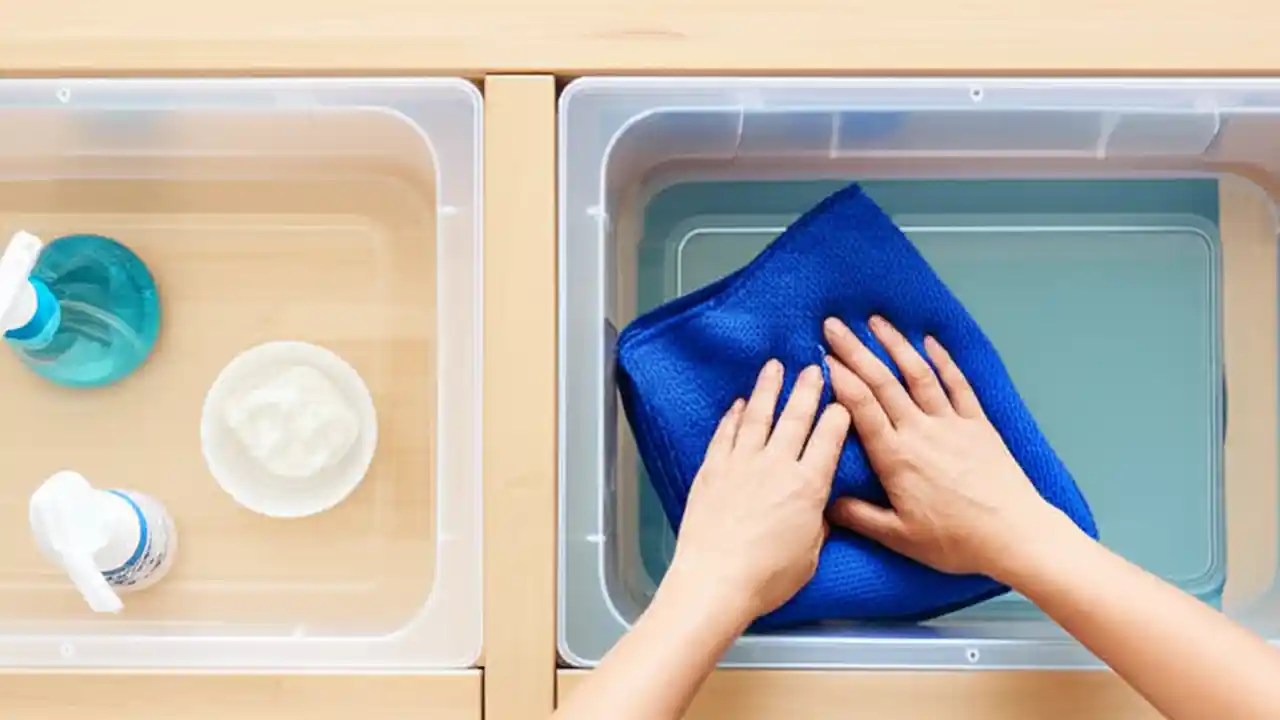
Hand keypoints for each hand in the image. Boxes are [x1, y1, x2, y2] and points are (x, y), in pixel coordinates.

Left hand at [665, 359, 850, 622]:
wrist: (716, 581)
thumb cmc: (767, 578)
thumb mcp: (809, 555)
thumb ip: (816, 524)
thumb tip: (817, 510)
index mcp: (808, 486)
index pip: (829, 439)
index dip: (838, 416)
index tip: (842, 400)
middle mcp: (777, 466)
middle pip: (796, 417)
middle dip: (807, 389)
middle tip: (814, 367)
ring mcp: (741, 464)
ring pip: (758, 416)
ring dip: (768, 389)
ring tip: (775, 366)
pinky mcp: (712, 470)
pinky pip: (725, 434)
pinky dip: (734, 416)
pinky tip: (740, 403)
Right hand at [821, 316, 1074, 580]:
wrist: (1015, 535)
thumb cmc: (955, 541)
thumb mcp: (899, 537)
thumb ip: (859, 516)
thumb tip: (826, 502)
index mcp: (896, 457)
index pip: (861, 407)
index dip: (839, 378)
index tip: (820, 357)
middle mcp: (920, 431)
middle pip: (883, 382)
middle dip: (855, 350)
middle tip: (832, 325)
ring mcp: (952, 423)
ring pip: (918, 374)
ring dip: (895, 344)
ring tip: (874, 321)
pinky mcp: (979, 424)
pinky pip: (958, 385)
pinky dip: (944, 360)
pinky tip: (930, 341)